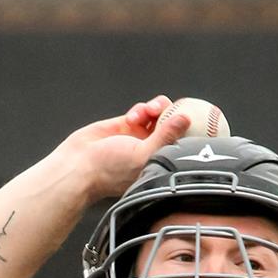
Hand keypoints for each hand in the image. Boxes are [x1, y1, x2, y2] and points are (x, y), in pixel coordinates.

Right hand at [62, 96, 191, 202]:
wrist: (80, 164)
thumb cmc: (110, 169)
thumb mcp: (143, 155)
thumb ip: (165, 136)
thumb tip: (186, 119)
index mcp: (162, 162)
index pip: (186, 145)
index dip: (192, 131)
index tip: (198, 119)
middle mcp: (155, 149)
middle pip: (176, 125)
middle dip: (173, 114)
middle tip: (170, 112)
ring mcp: (142, 136)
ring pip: (161, 113)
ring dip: (156, 108)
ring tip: (147, 112)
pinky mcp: (129, 124)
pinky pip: (144, 110)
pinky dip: (142, 109)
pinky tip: (133, 117)